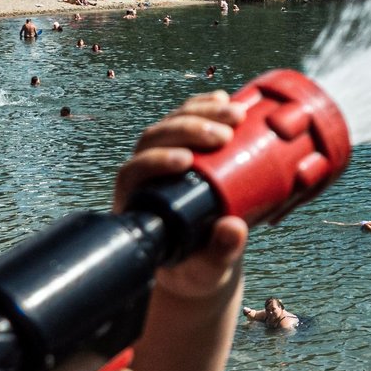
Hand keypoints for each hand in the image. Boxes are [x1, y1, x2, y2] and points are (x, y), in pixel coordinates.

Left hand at [113, 92, 249, 302]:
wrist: (202, 263)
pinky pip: (190, 120)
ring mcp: (165, 160)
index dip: (154, 161)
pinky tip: (227, 100)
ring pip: (171, 123)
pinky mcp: (187, 151)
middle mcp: (145, 177)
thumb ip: (220, 253)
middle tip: (224, 134)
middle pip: (154, 138)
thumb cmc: (196, 270)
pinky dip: (206, 106)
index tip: (185, 161)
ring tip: (237, 113)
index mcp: (138, 205)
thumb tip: (233, 228)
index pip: (133, 171)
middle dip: (188, 129)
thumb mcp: (209, 269)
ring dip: (201, 112)